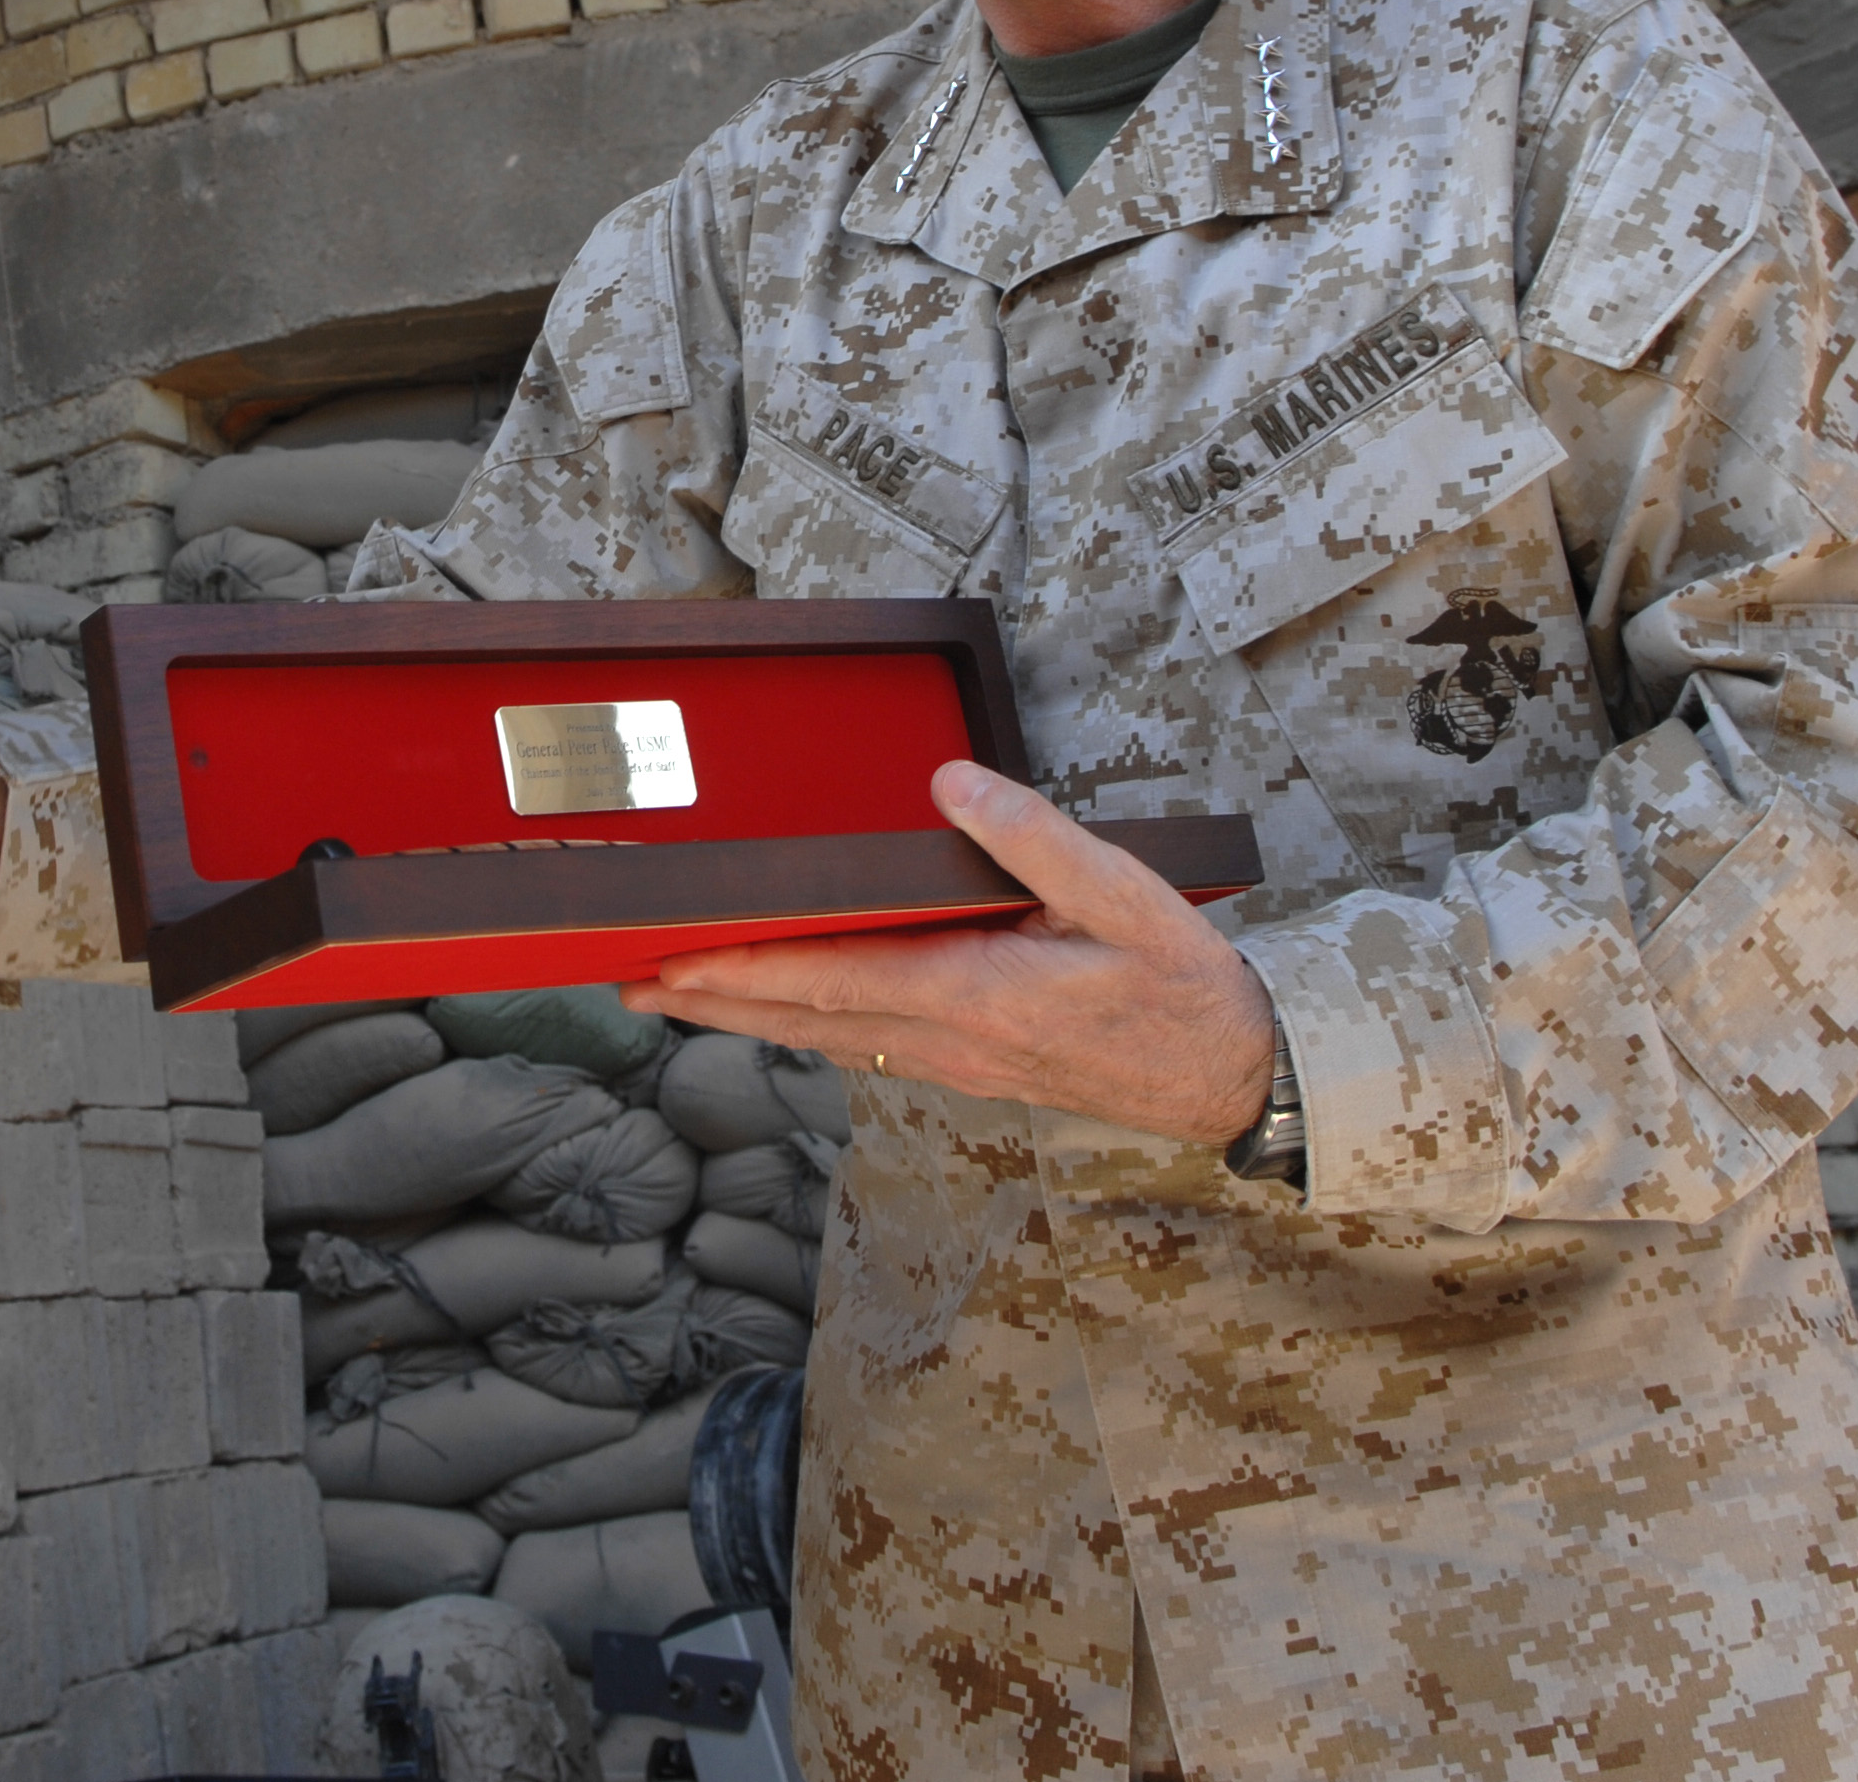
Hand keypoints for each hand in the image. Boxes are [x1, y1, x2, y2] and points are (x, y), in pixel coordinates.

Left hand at [616, 761, 1279, 1143]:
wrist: (1227, 1074)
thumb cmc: (1179, 984)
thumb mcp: (1121, 894)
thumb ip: (1032, 837)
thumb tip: (952, 784)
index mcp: (974, 994)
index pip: (831, 980)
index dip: (746, 968)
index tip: (675, 955)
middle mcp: (947, 1039)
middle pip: (803, 1021)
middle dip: (713, 1001)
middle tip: (630, 981)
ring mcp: (953, 1060)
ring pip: (826, 1038)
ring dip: (747, 1016)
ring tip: (676, 993)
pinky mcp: (968, 1064)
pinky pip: (863, 1044)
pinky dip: (802, 1026)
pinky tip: (779, 1012)